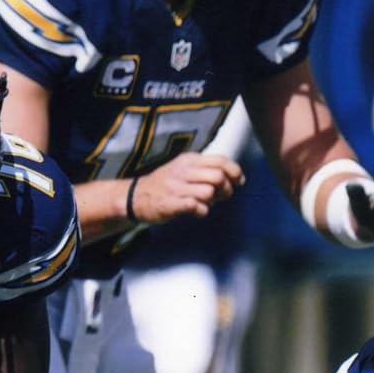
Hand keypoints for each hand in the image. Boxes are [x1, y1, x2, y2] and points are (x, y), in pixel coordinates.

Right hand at [130, 153, 244, 224]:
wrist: (135, 197)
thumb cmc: (165, 185)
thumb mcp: (184, 169)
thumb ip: (206, 170)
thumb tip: (233, 177)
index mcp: (189, 160)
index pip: (220, 160)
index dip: (235, 172)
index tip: (238, 181)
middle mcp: (183, 171)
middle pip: (218, 176)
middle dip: (226, 189)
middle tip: (221, 197)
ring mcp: (176, 187)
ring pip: (209, 192)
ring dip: (212, 201)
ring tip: (205, 203)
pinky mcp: (171, 204)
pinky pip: (196, 206)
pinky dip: (201, 211)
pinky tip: (197, 212)